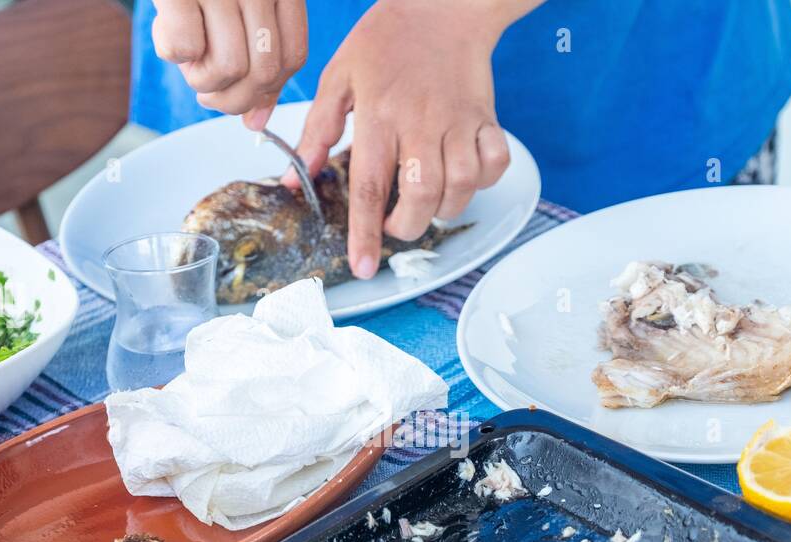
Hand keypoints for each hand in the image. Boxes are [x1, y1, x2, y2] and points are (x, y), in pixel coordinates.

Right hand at [152, 0, 307, 129]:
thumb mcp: (239, 11)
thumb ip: (255, 60)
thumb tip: (256, 123)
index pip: (292, 57)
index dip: (268, 89)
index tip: (243, 95)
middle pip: (264, 71)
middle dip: (233, 98)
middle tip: (208, 92)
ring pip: (230, 66)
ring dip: (203, 82)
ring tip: (190, 65)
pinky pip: (185, 47)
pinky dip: (174, 54)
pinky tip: (169, 37)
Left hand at [285, 0, 538, 278]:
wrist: (442, 5)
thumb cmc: (386, 41)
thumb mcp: (339, 78)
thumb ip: (317, 131)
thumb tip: (295, 178)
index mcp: (378, 116)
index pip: (368, 187)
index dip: (365, 234)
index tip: (363, 266)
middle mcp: (420, 123)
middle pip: (421, 197)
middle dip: (406, 227)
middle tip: (394, 223)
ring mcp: (458, 122)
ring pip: (461, 188)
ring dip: (443, 208)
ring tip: (426, 201)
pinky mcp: (486, 118)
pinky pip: (495, 165)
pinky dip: (484, 181)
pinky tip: (464, 176)